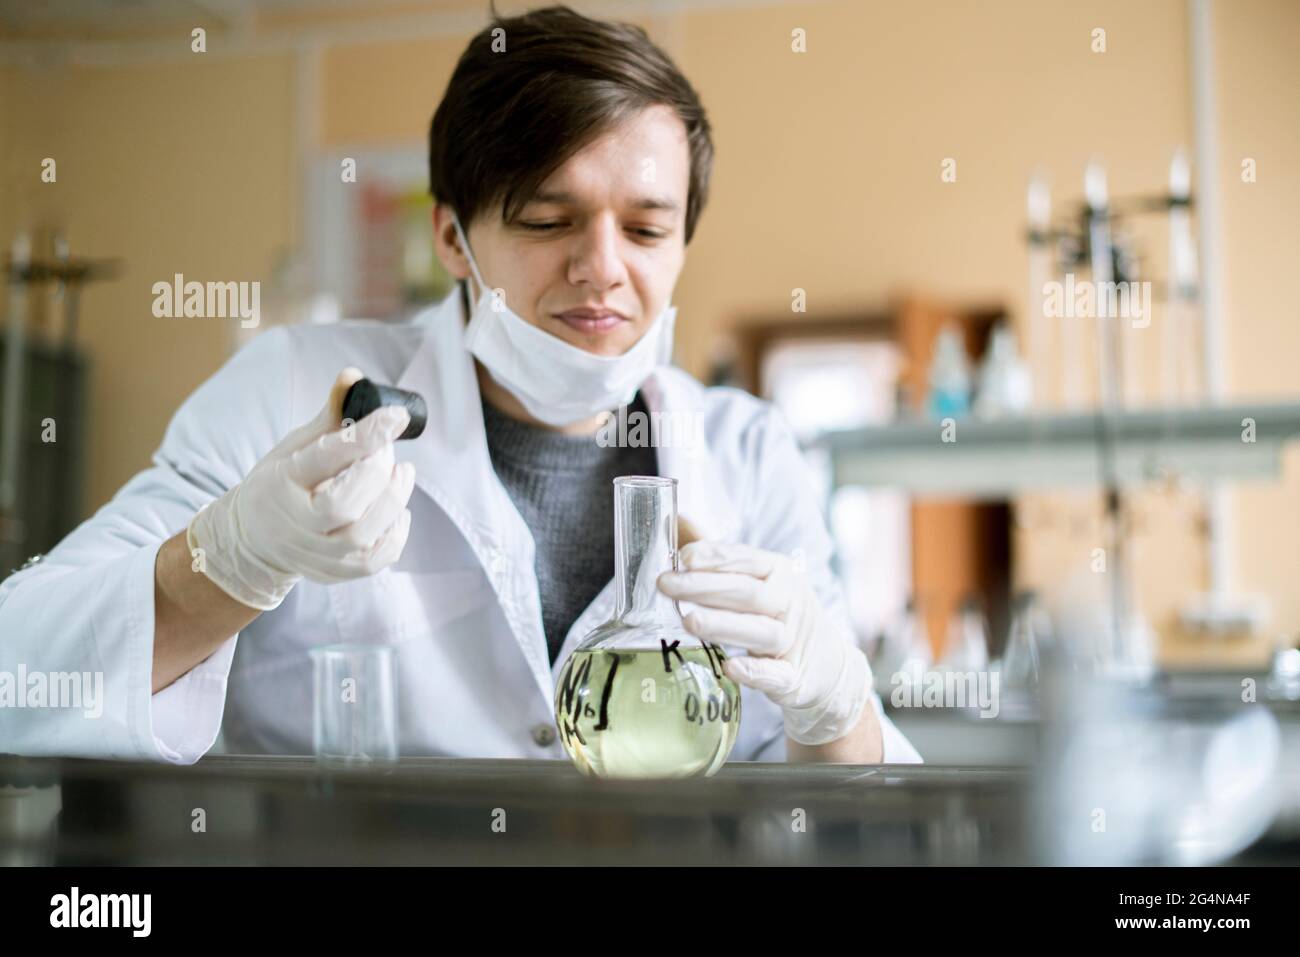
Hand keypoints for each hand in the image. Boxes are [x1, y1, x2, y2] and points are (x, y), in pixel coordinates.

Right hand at [187, 368, 415, 609]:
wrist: (255, 539)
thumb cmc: (282, 483)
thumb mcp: (295, 446)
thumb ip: (329, 417)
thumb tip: (353, 377)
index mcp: (281, 483)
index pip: (325, 458)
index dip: (363, 436)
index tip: (395, 416)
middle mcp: (295, 525)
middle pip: (345, 504)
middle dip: (377, 472)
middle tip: (388, 452)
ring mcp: (316, 555)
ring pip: (364, 534)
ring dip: (393, 500)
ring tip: (402, 473)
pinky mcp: (336, 573)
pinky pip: (376, 559)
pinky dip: (396, 533)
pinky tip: (398, 510)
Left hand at [657, 524, 871, 745]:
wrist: (827, 663)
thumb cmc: (778, 612)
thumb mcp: (757, 579)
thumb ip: (717, 555)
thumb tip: (677, 521)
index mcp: (779, 572)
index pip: (746, 559)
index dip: (714, 557)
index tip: (682, 557)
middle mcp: (788, 602)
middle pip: (748, 592)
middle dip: (704, 587)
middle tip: (666, 584)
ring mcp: (792, 640)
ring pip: (760, 631)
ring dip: (723, 625)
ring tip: (688, 621)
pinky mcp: (793, 677)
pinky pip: (776, 674)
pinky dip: (755, 672)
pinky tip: (730, 667)